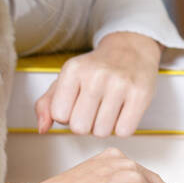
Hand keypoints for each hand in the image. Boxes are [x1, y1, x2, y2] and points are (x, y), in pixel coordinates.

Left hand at [34, 32, 162, 136]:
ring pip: (102, 132)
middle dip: (85, 123)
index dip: (67, 115)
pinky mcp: (141, 94)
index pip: (59, 115)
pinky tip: (122, 112)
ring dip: (104, 126)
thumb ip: (47, 104)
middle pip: (79, 127)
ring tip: (108, 109)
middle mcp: (96, 75)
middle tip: (94, 109)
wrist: (131, 50)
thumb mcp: (67, 78)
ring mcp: (120, 84)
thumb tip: (43, 128)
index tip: (77, 103)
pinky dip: (122, 127)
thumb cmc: (97, 68)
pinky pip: (124, 131)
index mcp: (73, 69)